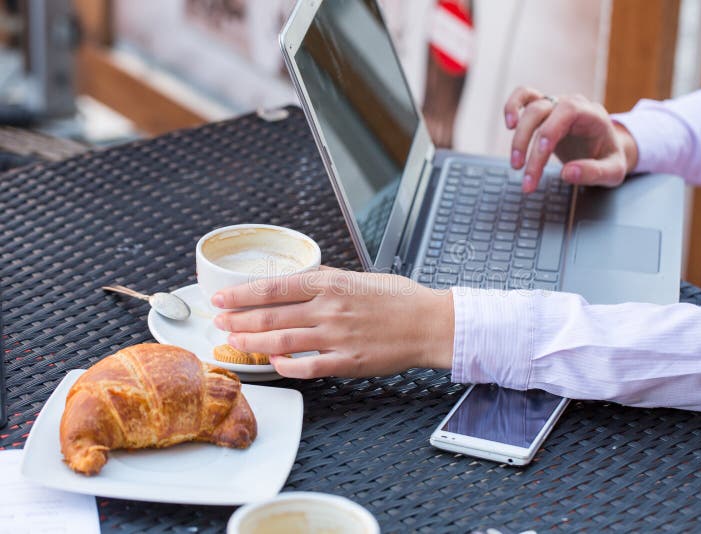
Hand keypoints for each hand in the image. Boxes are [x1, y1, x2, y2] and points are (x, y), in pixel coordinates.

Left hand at [211, 268, 454, 378]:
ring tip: (233, 340)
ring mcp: (337, 336)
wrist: (430, 323)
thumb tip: (299, 284)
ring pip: (282, 340)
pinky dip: (285, 365)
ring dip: (252, 341)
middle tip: (218, 321)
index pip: (274, 287)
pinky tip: (272, 362)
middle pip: (271, 315)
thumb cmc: (399, 299)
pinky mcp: (347, 361)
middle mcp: (330, 308)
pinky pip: (307, 367)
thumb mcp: (360, 278)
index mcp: (332, 283)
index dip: (241, 294)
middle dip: (238, 319)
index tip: (221, 297)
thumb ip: (327, 282)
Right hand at [504, 88, 638, 192]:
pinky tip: (509, 125)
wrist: (606, 148)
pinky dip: (512, 106)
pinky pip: (524, 97)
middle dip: (529, 144)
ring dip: (518, 137)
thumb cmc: (609, 158)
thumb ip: (594, 172)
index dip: (551, 128)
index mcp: (592, 114)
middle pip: (542, 112)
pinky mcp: (544, 110)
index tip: (541, 152)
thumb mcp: (613, 171)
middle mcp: (572, 104)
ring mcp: (556, 104)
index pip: (567, 112)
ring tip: (516, 165)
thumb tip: (567, 173)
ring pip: (529, 109)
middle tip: (527, 178)